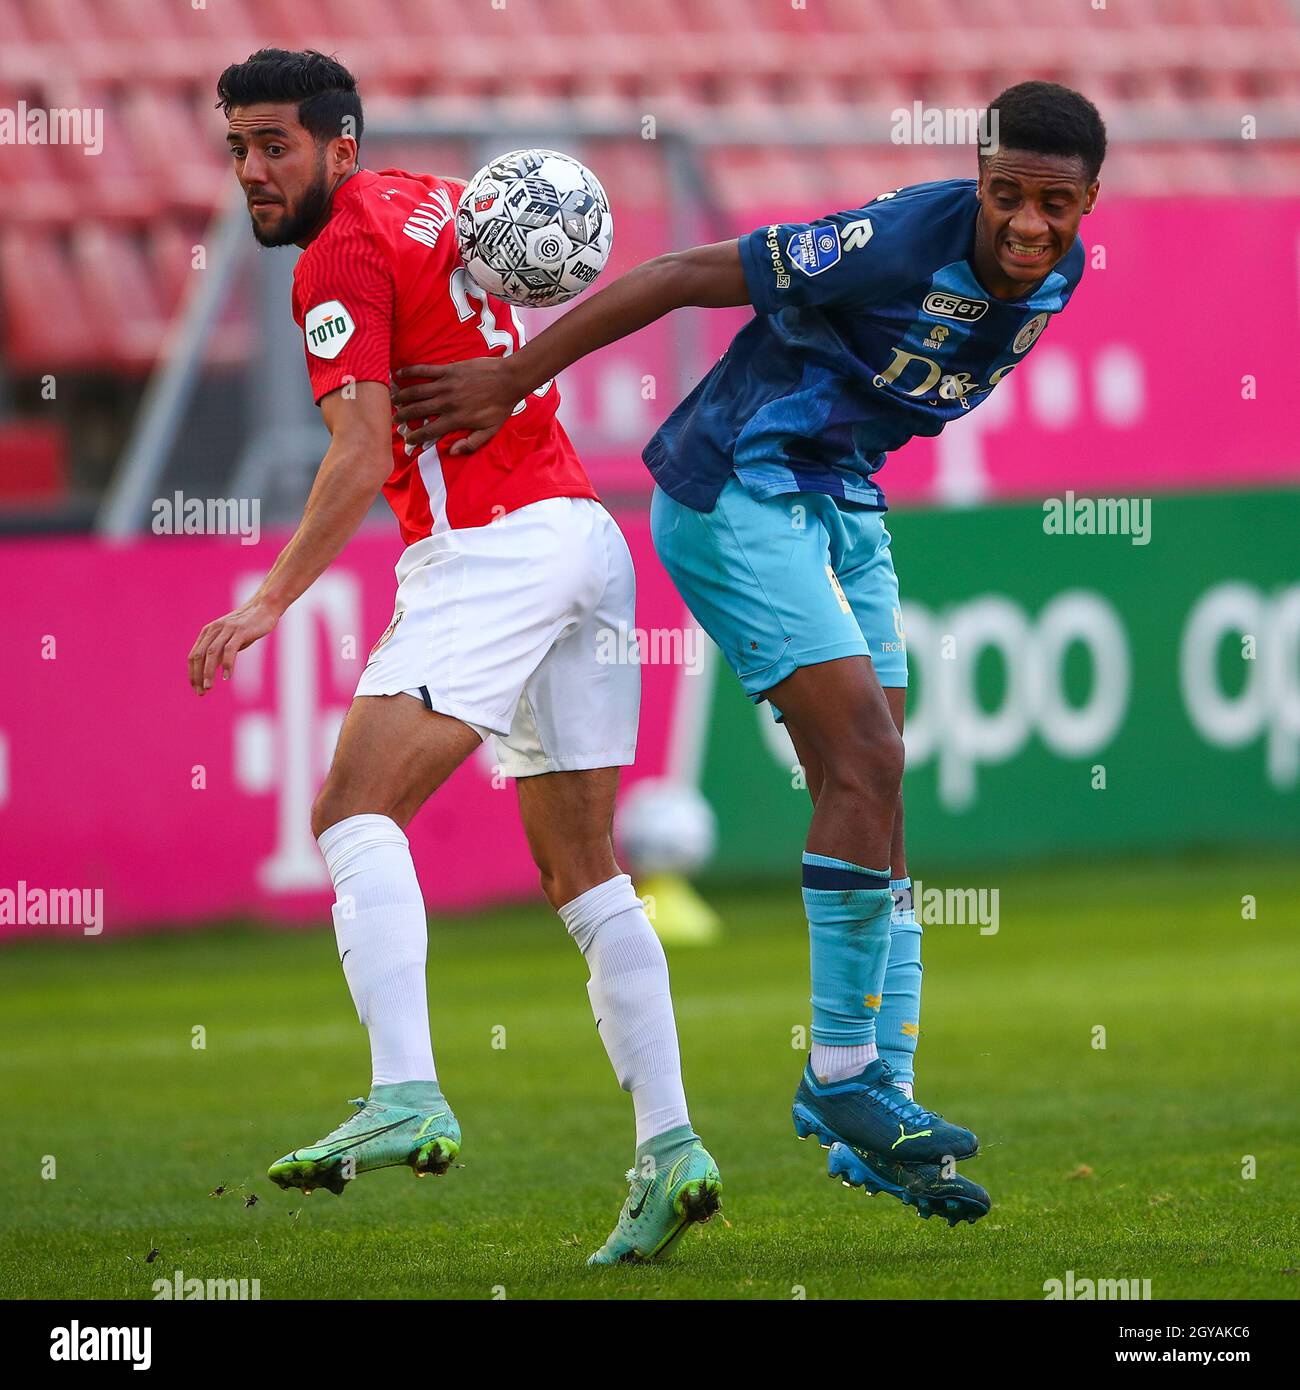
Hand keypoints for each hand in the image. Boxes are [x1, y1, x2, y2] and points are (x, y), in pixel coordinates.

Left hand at [188, 597, 281, 694]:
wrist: (265, 607)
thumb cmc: (248, 625)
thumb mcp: (230, 639)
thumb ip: (220, 652)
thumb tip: (211, 670)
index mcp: (208, 632)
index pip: (194, 655)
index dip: (193, 673)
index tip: (196, 688)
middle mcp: (214, 630)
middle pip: (199, 655)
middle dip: (197, 675)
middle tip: (201, 692)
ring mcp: (227, 630)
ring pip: (211, 653)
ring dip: (208, 672)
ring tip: (208, 687)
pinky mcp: (240, 631)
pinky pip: (230, 650)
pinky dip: (226, 664)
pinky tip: (226, 676)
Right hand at [391, 357, 521, 454]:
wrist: (509, 380)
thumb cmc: (501, 407)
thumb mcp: (490, 431)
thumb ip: (471, 443)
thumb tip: (452, 452)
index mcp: (456, 419)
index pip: (429, 430)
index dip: (416, 437)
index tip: (407, 440)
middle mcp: (447, 403)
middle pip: (418, 411)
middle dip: (403, 416)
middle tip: (394, 420)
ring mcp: (446, 385)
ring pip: (417, 391)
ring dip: (402, 396)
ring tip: (391, 400)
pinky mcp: (448, 370)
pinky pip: (425, 370)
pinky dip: (410, 372)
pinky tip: (398, 374)